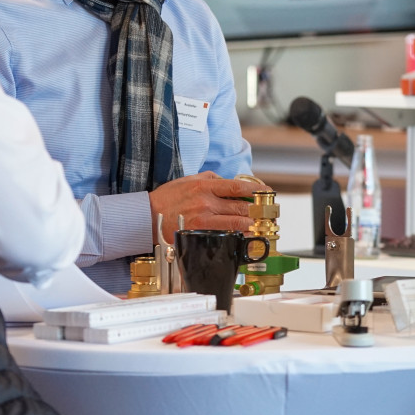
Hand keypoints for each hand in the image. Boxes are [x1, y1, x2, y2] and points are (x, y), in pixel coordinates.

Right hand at [149, 171, 270, 243]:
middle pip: (240, 206)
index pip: (237, 187)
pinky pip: (225, 235)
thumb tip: (230, 182)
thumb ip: (211, 179)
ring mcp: (203, 219)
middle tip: (266, 212)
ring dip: (250, 224)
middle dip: (256, 210)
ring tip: (258, 224)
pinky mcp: (199, 233)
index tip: (266, 192)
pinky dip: (237, 235)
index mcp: (205, 185)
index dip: (256, 190)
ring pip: (236, 222)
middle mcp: (206, 201)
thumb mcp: (189, 179)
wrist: (148, 216)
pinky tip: (244, 235)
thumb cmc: (169, 197)